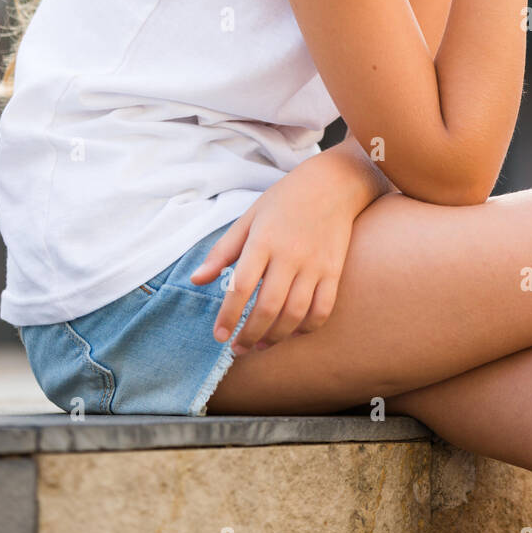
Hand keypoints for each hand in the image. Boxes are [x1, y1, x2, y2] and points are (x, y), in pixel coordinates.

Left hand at [189, 149, 375, 353]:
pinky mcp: (334, 270)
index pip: (241, 286)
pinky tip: (293, 330)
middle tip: (238, 349)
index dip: (228, 316)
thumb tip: (197, 280)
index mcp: (263, 240)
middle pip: (268, 307)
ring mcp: (315, 264)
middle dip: (250, 335)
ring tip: (261, 345)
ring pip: (295, 313)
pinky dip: (307, 327)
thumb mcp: (249, 218)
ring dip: (276, 336)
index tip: (219, 336)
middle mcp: (289, 254)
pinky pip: (323, 309)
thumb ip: (223, 251)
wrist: (333, 183)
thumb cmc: (285, 200)